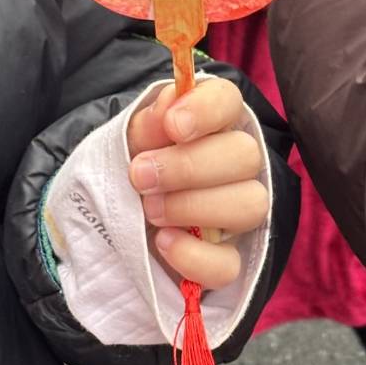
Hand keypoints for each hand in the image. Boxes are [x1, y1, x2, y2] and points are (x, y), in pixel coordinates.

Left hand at [127, 78, 268, 289]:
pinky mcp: (228, 260)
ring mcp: (238, 215)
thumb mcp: (130, 143)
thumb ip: (149, 124)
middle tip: (141, 176)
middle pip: (246, 155)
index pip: (228, 100)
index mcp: (213, 124)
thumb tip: (170, 106)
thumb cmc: (133, 172)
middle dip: (189, 167)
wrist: (114, 223)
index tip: (173, 126)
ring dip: (194, 207)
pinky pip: (230, 264)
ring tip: (150, 210)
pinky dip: (194, 255)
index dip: (206, 110)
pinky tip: (163, 242)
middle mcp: (237, 165)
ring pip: (251, 205)